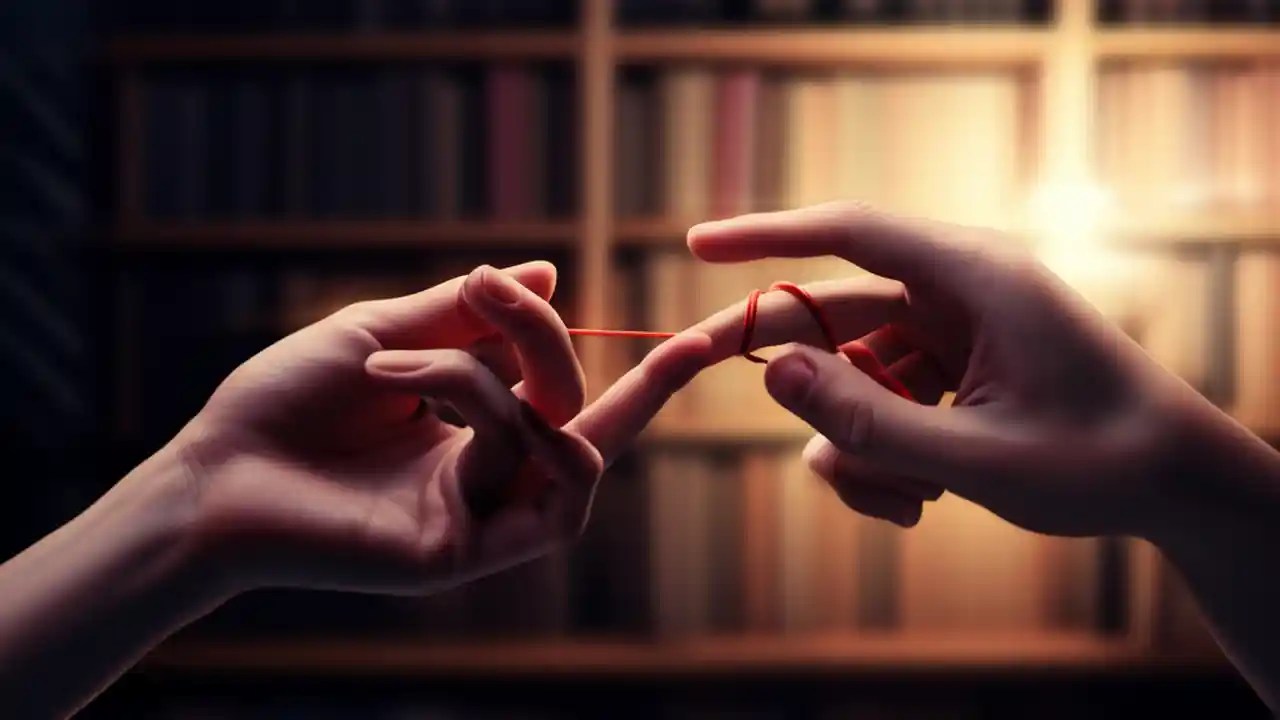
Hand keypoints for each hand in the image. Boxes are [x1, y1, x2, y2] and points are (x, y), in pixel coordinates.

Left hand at [165, 261, 708, 595]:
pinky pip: (545, 490)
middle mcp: (494, 475)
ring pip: (564, 441)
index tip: (701, 335)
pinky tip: (431, 389)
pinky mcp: (469, 553)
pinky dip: (503, 418)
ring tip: (405, 357)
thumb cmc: (285, 402)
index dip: (648, 378)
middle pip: (576, 406)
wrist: (212, 471)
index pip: (578, 401)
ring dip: (499, 377)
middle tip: (486, 284)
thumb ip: (468, 315)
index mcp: (480, 428)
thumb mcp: (380, 331)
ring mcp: (485, 517)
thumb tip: (550, 273)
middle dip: (543, 335)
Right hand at [683, 201, 1254, 539]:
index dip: (766, 237)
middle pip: (832, 314)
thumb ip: (868, 419)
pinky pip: (881, 407)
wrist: (1175, 486)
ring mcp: (951, 337)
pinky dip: (883, 459)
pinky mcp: (951, 375)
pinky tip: (924, 502)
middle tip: (684, 375)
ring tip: (912, 499)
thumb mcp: (975, 454)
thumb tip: (772, 374)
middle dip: (784, 368)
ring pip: (852, 379)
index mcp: (973, 278)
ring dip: (859, 446)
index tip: (697, 243)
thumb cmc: (1097, 459)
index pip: (849, 234)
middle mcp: (955, 295)